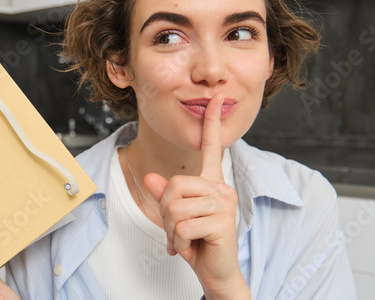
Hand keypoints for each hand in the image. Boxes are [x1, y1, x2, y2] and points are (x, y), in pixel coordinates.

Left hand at [144, 94, 249, 299]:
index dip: (211, 124)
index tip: (215, 100)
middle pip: (174, 184)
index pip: (213, 148)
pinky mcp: (223, 222)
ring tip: (186, 239)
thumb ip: (165, 196)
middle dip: (165, 211)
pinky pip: (182, 225)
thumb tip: (150, 176)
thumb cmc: (199, 243)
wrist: (217, 273)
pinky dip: (178, 242)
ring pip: (175, 206)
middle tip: (178, 229)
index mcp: (212, 183)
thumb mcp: (176, 218)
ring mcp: (224, 204)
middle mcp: (221, 189)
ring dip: (172, 229)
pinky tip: (191, 248)